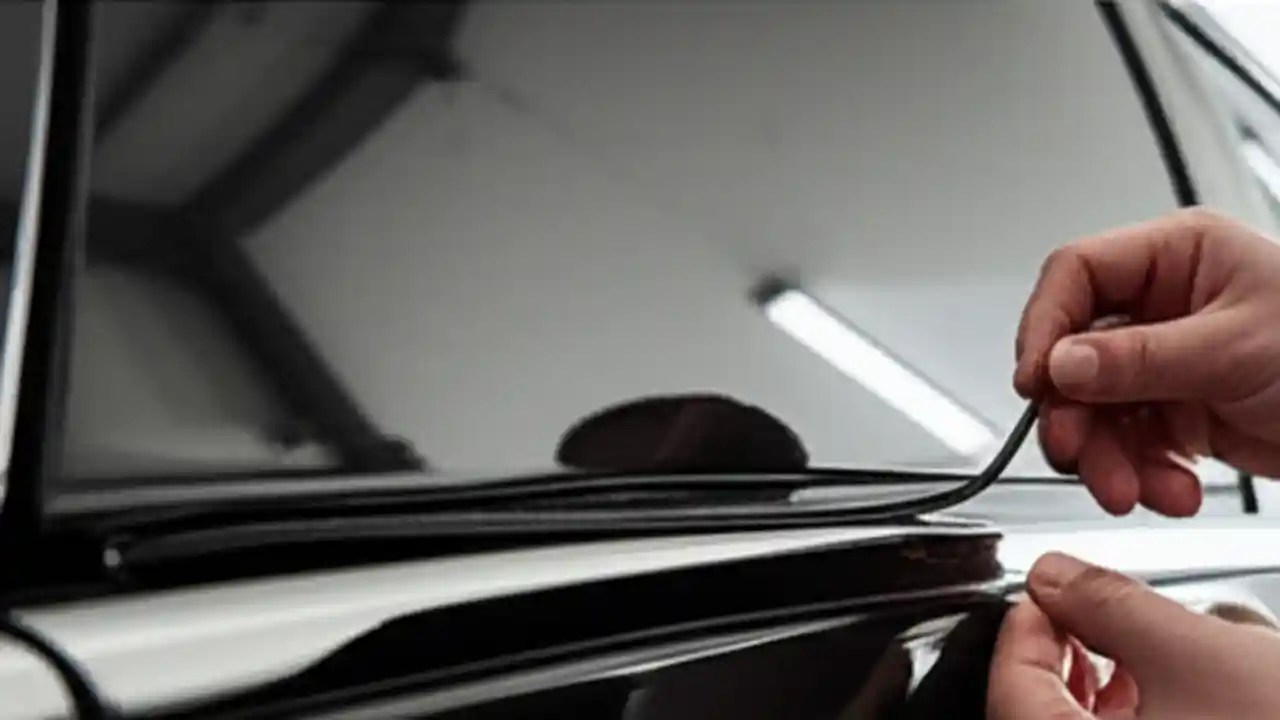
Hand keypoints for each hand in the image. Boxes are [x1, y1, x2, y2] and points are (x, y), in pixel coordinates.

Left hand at [987, 552, 1279, 718]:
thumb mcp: (1201, 656)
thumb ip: (1110, 606)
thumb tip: (1053, 576)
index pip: (1011, 695)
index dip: (1020, 632)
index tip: (1042, 592)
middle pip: (1041, 717)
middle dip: (1060, 662)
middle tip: (1083, 616)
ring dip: (1101, 696)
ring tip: (1132, 655)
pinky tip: (1174, 697)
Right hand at [1015, 208, 1279, 515]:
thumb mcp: (1236, 349)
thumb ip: (1140, 357)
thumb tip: (1061, 363)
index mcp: (1178, 257)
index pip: (1076, 275)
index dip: (1045, 326)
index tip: (1038, 381)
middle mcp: (1164, 304)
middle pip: (1075, 352)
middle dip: (1077, 414)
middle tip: (1079, 452)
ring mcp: (1169, 360)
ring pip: (1096, 407)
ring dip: (1107, 457)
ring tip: (1131, 489)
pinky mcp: (1181, 409)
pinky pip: (1131, 442)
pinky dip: (1143, 474)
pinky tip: (1173, 489)